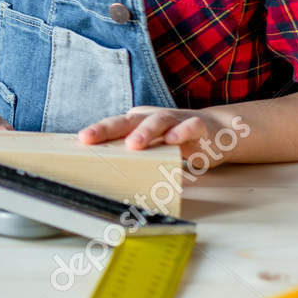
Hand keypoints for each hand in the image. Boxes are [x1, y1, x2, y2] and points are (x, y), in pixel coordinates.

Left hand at [78, 106, 224, 159]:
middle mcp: (153, 118)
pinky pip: (191, 126)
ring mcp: (176, 119)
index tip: (79, 141)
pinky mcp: (199, 125)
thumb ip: (136, 159)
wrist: (218, 132)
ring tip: (133, 144)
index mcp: (138, 123)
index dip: (96, 132)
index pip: (114, 127)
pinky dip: (182, 131)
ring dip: (145, 131)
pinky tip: (173, 140)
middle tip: (89, 138)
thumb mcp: (154, 151)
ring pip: (158, 120)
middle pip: (128, 120)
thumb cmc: (177, 142)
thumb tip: (109, 179)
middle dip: (107, 129)